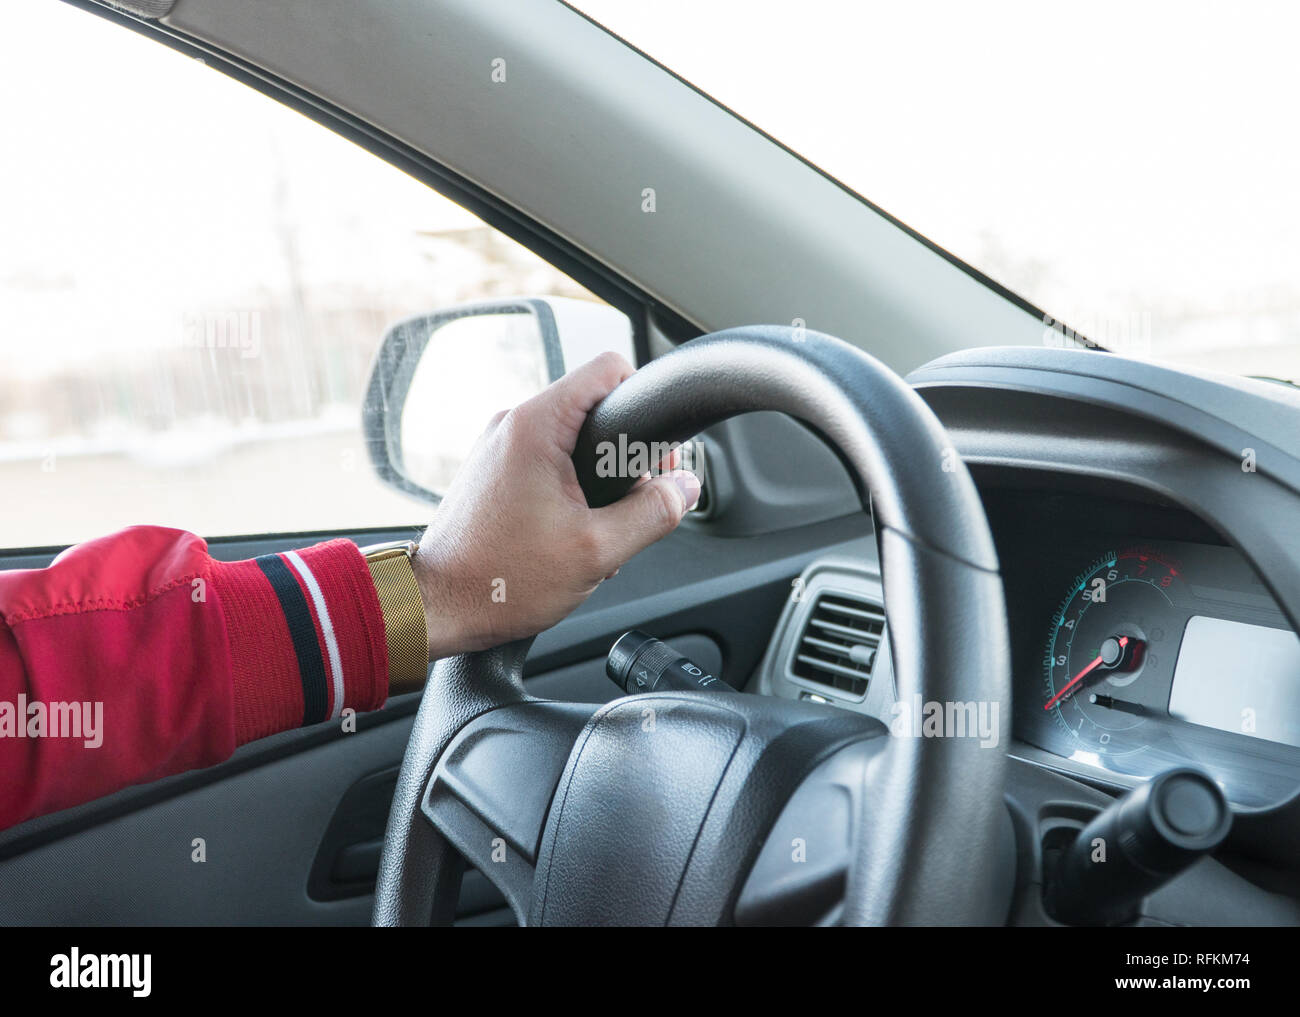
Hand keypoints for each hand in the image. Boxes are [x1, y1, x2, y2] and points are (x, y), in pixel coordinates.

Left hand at [411, 352, 700, 658]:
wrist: (437, 608)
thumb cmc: (500, 580)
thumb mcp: (598, 551)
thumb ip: (654, 513)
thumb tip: (686, 488)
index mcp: (536, 425)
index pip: (609, 369)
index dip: (645, 402)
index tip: (655, 453)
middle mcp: (512, 425)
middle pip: (595, 408)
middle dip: (626, 457)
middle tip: (636, 505)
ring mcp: (499, 447)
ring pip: (574, 441)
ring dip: (599, 481)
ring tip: (599, 530)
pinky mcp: (493, 472)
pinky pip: (549, 463)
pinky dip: (571, 491)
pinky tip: (573, 535)